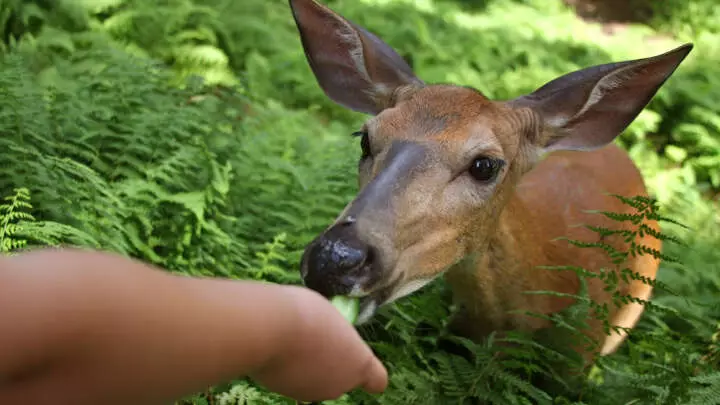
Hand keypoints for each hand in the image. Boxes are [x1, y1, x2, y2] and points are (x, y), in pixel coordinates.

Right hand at [249, 286, 387, 401]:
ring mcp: (312, 392)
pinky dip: (287, 367)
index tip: (356, 359)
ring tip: (294, 339)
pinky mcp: (286, 392)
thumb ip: (336, 334)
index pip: (376, 380)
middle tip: (316, 336)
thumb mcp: (332, 315)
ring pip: (315, 378)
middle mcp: (340, 385)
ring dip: (308, 364)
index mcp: (359, 364)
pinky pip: (292, 377)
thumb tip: (326, 335)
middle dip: (331, 361)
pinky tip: (279, 348)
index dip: (368, 372)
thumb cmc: (306, 315)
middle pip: (341, 376)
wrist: (269, 330)